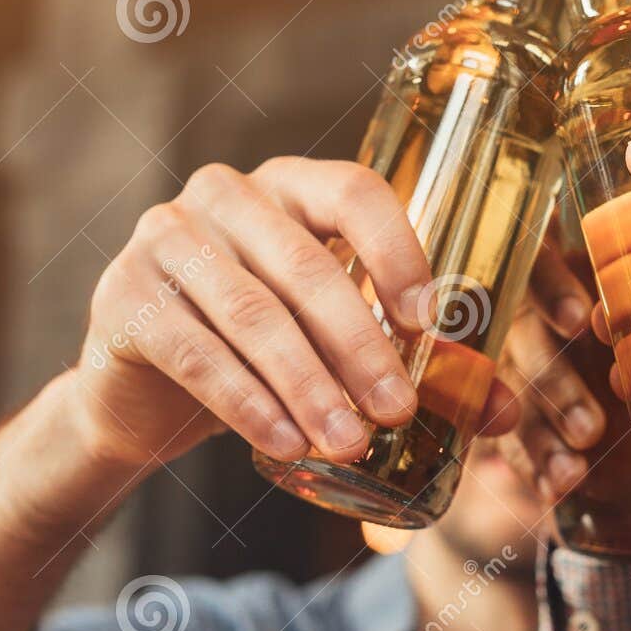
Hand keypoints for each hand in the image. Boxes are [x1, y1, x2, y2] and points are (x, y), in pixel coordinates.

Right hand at [69, 158, 448, 470]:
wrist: (141, 393)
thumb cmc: (259, 351)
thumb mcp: (332, 344)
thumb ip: (413, 364)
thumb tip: (507, 411)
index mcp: (291, 186)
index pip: (353, 191)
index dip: (397, 250)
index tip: (429, 323)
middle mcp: (225, 195)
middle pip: (306, 265)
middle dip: (360, 345)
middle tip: (399, 410)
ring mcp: (165, 239)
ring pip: (252, 313)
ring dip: (308, 385)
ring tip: (349, 442)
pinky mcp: (123, 297)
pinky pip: (195, 352)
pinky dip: (247, 404)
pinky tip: (286, 444)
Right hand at [492, 233, 605, 501]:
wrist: (583, 334)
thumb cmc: (627, 290)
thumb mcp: (627, 280)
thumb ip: (629, 292)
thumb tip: (627, 314)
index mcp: (538, 262)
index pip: (535, 265)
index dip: (553, 291)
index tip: (581, 321)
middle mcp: (510, 305)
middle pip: (523, 342)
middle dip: (557, 387)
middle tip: (590, 429)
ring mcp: (496, 355)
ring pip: (512, 397)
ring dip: (542, 439)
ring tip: (572, 475)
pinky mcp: (494, 404)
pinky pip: (505, 438)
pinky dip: (532, 467)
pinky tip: (552, 493)